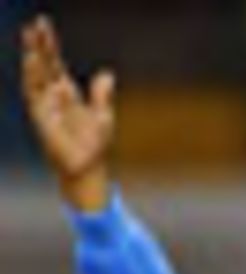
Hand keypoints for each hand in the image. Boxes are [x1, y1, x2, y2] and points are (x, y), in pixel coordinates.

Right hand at [21, 14, 115, 211]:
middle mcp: (53, 96)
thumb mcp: (103, 116)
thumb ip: (102, 94)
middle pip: (43, 64)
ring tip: (29, 36)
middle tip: (33, 24)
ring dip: (32, 56)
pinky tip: (32, 60)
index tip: (43, 23)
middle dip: (38, 44)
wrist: (88, 169)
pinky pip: (33, 92)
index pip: (55, 62)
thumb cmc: (94, 146)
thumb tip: (107, 74)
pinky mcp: (40, 116)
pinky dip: (32, 76)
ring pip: (35, 75)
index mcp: (67, 92)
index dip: (49, 44)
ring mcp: (45, 105)